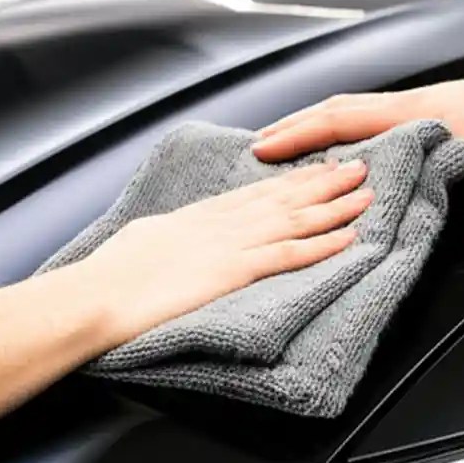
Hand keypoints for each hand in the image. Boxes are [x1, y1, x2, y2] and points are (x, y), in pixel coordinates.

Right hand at [71, 160, 372, 345]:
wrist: (98, 294)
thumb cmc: (111, 275)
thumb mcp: (146, 238)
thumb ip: (172, 232)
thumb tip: (175, 231)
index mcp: (200, 216)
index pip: (257, 192)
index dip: (292, 179)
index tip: (318, 167)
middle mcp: (222, 223)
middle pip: (284, 197)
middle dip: (324, 183)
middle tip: (357, 168)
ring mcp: (230, 245)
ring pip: (295, 219)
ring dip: (334, 207)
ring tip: (365, 196)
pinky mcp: (233, 270)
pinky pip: (287, 255)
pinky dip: (321, 245)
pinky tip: (347, 239)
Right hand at [252, 67, 463, 173]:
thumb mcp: (462, 149)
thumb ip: (419, 160)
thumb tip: (376, 175)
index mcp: (401, 115)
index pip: (334, 122)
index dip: (294, 136)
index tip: (259, 150)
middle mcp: (400, 107)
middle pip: (333, 111)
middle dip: (292, 127)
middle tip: (258, 145)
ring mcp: (413, 108)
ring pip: (350, 110)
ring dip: (314, 124)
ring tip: (289, 140)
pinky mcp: (427, 113)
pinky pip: (370, 116)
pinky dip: (344, 126)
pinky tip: (346, 141)